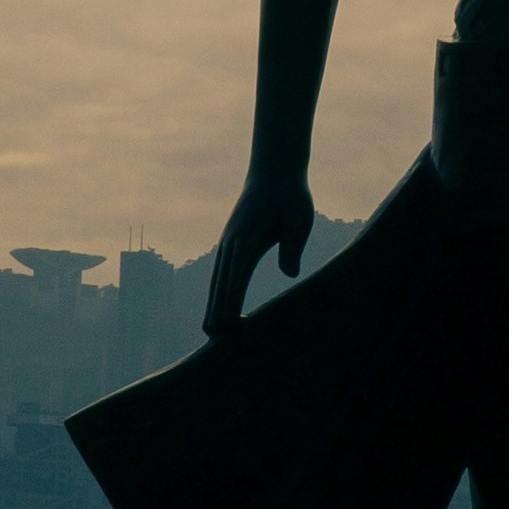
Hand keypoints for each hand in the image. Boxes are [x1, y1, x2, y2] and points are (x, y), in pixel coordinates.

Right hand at [205, 163, 311, 336]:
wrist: (275, 170)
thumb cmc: (291, 195)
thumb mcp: (299, 217)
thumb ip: (293, 245)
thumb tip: (290, 274)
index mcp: (247, 238)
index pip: (236, 278)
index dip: (231, 303)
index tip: (227, 326)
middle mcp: (232, 242)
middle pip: (221, 282)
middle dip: (217, 310)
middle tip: (212, 338)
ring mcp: (229, 241)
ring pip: (218, 278)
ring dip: (214, 303)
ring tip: (210, 330)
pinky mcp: (232, 241)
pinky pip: (222, 271)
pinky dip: (218, 290)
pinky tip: (218, 305)